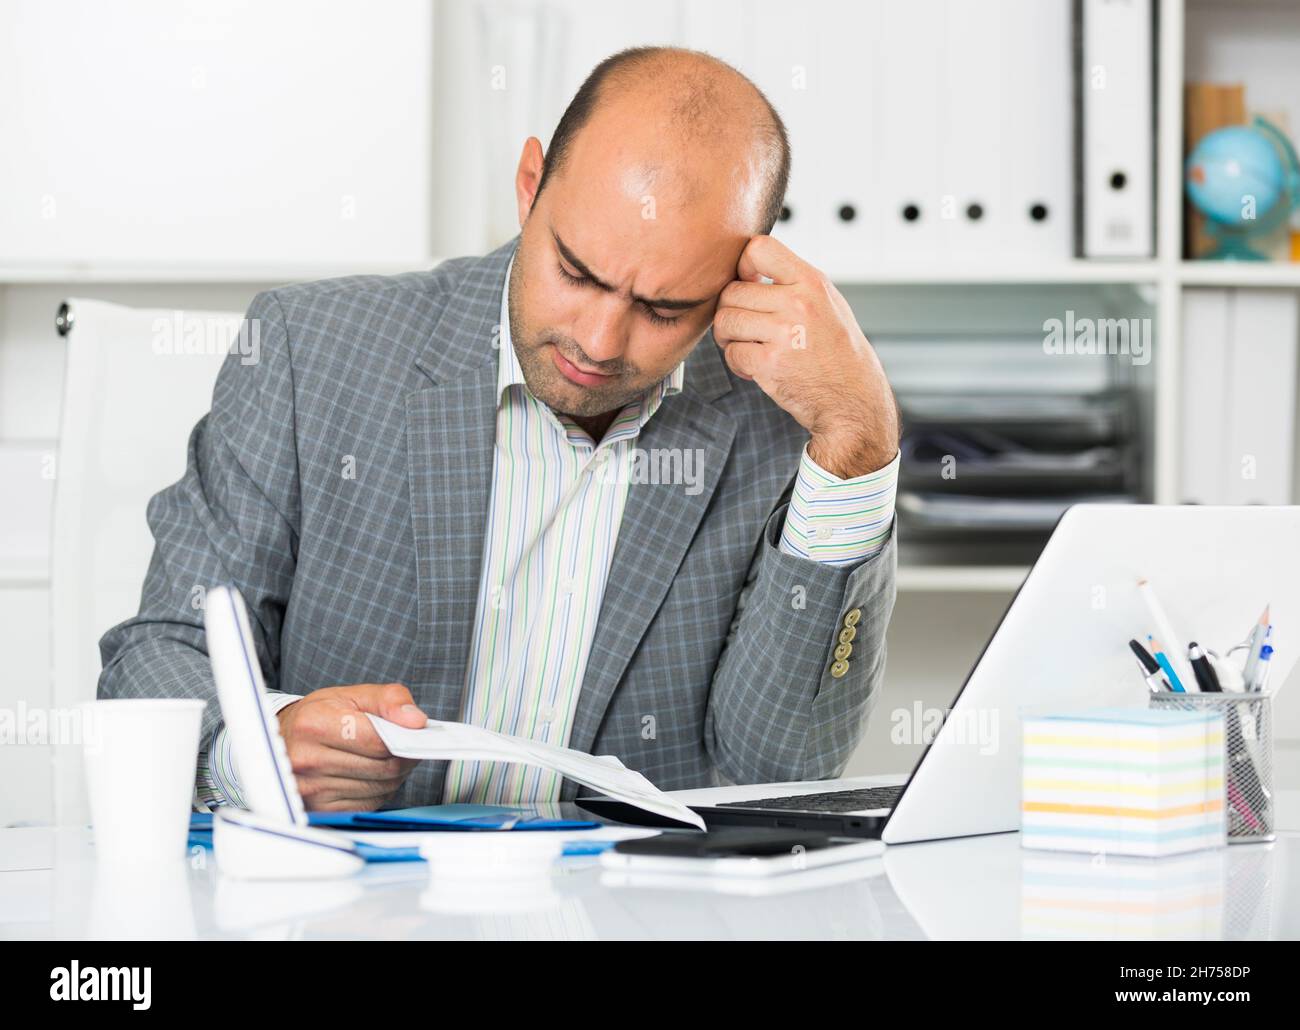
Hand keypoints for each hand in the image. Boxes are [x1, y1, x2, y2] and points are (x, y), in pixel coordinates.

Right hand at [276, 683, 427, 810]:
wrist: (286, 739)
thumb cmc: (322, 715)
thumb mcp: (353, 694)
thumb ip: (390, 700)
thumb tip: (416, 721)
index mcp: (314, 725)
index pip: (377, 740)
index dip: (404, 737)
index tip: (413, 733)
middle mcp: (307, 760)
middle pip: (383, 767)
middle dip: (403, 756)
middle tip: (405, 744)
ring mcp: (311, 789)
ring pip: (380, 787)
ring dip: (394, 774)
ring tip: (385, 756)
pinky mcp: (320, 809)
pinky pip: (370, 803)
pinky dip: (380, 790)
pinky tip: (370, 773)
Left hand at [712, 235, 898, 478]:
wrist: (852, 399)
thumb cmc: (837, 351)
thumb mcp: (827, 303)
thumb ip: (792, 282)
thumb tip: (746, 267)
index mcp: (812, 282)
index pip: (758, 248)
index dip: (743, 266)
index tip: (751, 285)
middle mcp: (798, 303)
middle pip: (732, 291)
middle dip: (731, 311)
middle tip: (745, 329)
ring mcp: (784, 333)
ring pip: (725, 321)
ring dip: (728, 337)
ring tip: (748, 346)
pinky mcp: (770, 364)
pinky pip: (731, 353)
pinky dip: (737, 363)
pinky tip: (755, 368)